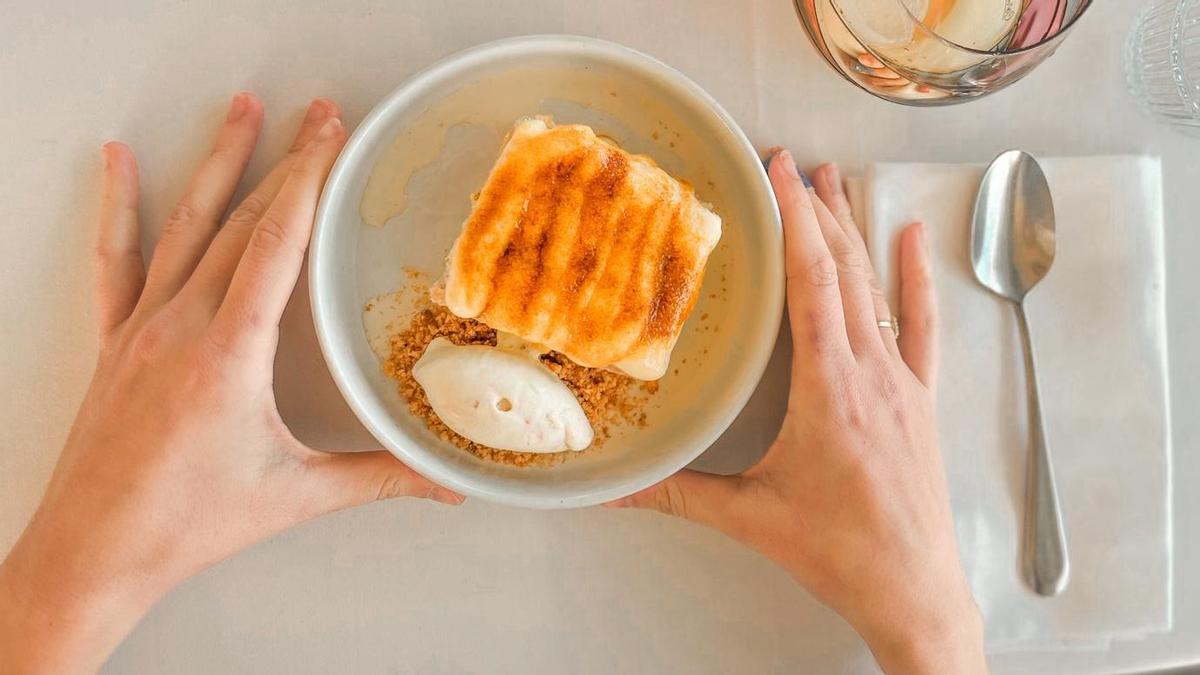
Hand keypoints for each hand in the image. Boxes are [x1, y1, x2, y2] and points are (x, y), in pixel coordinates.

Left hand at [0, 93, 460, 673]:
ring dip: (217, 163)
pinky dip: (118, 205)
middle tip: (318, 115)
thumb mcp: (296, 495)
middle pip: (242, 221)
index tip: (333, 138)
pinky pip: (117, 259)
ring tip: (241, 111)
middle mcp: (181, 324)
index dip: (309, 181)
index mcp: (229, 352)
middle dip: (285, 161)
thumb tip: (448, 480)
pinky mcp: (116, 341)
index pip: (277, 243)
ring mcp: (142, 327)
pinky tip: (116, 162)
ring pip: (184, 225)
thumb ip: (379, 478)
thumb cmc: (187, 524)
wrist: (93, 551)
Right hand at [613, 151, 984, 673]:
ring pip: (877, 288)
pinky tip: (911, 236)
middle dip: (814, 211)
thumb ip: (678, 494)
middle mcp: (871, 372)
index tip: (778, 172)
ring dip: (854, 231)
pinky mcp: (921, 400)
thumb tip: (613, 490)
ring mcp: (903, 383)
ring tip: (836, 179)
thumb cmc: (840, 552)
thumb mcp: (750, 517)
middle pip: (843, 271)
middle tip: (790, 163)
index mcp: (830, 388)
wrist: (914, 591)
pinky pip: (921, 325)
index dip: (793, 221)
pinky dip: (915, 277)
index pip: (811, 283)